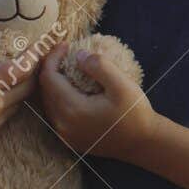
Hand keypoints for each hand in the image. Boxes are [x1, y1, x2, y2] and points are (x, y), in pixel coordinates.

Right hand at [0, 16, 46, 161]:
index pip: (24, 66)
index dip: (36, 54)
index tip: (43, 43)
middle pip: (31, 83)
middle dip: (36, 68)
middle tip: (39, 55)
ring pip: (24, 99)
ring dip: (26, 85)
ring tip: (27, 70)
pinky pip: (13, 112)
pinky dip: (15, 99)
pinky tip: (10, 89)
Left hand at [38, 41, 159, 161]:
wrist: (143, 144)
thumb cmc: (135, 114)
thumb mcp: (122, 86)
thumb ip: (100, 67)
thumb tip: (79, 54)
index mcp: (73, 109)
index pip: (49, 77)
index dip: (52, 57)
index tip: (66, 44)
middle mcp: (63, 124)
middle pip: (45, 90)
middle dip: (51, 68)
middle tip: (65, 53)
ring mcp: (65, 134)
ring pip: (49, 103)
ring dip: (55, 83)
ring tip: (68, 68)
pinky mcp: (71, 139)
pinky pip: (57, 114)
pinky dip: (60, 97)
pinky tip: (73, 89)